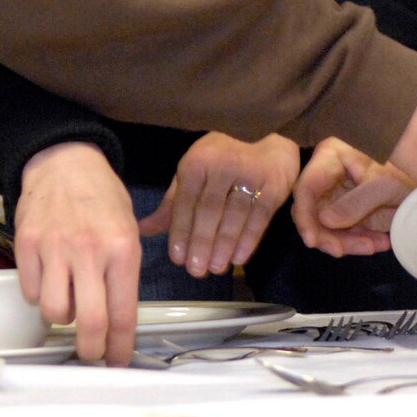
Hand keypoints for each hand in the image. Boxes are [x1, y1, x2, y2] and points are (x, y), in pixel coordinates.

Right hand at [14, 142, 140, 363]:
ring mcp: (55, 247)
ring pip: (54, 312)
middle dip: (90, 350)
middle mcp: (89, 250)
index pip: (123, 314)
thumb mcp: (129, 229)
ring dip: (62, 317)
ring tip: (69, 302)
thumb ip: (124, 273)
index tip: (117, 360)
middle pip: (89, 323)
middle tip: (91, 353)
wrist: (65, 161)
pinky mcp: (27, 244)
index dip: (120, 347)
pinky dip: (40, 295)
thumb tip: (120, 321)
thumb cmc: (100, 197)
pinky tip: (50, 280)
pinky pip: (31, 292)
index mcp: (122, 248)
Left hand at [140, 132, 297, 277]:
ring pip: (234, 216)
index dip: (180, 231)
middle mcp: (223, 164)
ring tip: (215, 268)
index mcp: (198, 160)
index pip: (186, 201)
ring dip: (223, 246)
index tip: (177, 259)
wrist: (268, 145)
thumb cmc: (222, 163)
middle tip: (195, 271)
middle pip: (209, 210)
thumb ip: (172, 205)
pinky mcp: (272, 186)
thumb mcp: (193, 175)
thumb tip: (143, 229)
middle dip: (201, 243)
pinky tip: (238, 258)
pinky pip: (258, 218)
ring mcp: (250, 173)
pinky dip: (248, 241)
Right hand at [293, 138, 412, 255]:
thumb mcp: (383, 185)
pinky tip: (381, 243)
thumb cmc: (406, 170)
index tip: (312, 240)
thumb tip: (323, 221)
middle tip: (342, 251)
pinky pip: (345, 233)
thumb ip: (354, 203)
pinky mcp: (350, 212)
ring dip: (347, 242)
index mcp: (330, 158)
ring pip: (327, 227)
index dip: (305, 215)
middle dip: (327, 234)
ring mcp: (338, 196)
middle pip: (313, 212)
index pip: (306, 187)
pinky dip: (360, 242)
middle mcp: (328, 177)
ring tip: (375, 246)